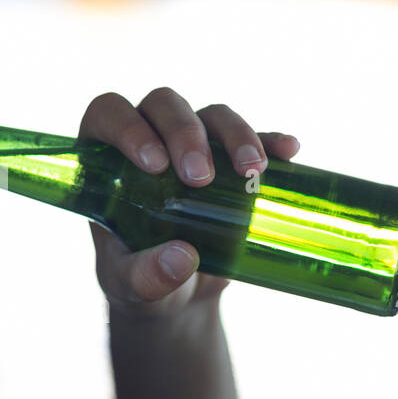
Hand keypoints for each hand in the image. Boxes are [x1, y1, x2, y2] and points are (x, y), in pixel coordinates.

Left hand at [79, 89, 300, 318]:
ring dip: (234, 134)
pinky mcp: (233, 159)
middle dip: (185, 133)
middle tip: (200, 178)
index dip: (128, 127)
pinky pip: (256, 136)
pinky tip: (289, 151)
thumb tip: (181, 258)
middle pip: (164, 105)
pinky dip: (272, 139)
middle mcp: (150, 138)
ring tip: (252, 172)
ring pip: (212, 114)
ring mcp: (195, 144)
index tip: (154, 163)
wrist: (178, 293)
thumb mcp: (134, 285)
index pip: (109, 114)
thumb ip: (146, 276)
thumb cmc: (141, 278)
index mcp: (108, 158)